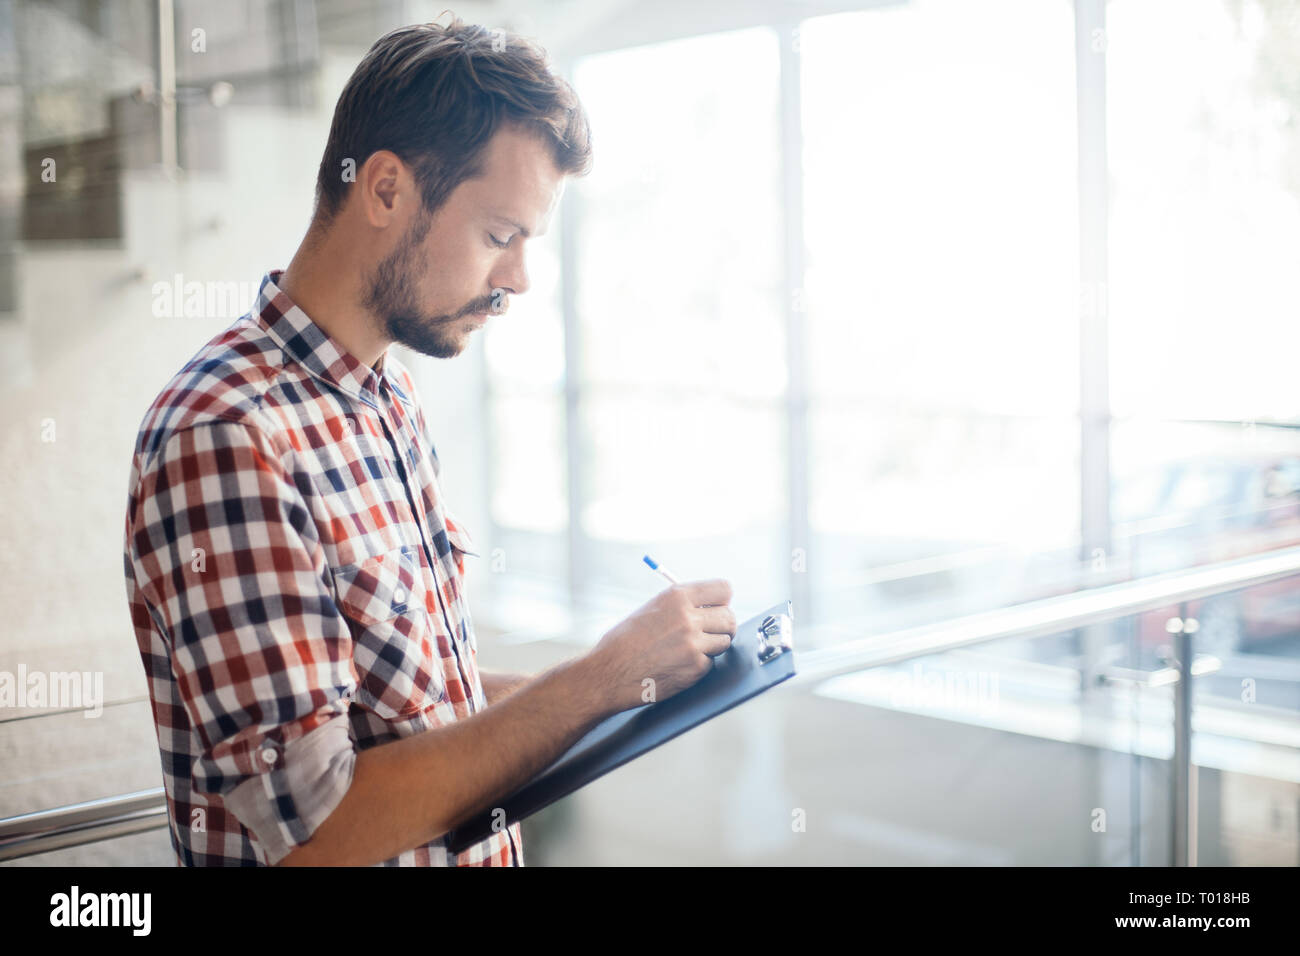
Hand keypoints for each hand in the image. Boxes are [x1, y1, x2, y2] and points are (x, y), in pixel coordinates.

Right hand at [588, 579, 736, 713]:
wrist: (609, 672)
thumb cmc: (625, 641)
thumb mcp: (653, 608)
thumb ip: (683, 604)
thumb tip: (710, 604)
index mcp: (677, 597)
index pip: (723, 589)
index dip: (723, 601)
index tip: (718, 607)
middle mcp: (688, 617)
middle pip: (730, 616)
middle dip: (723, 625)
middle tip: (711, 632)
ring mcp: (694, 644)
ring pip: (725, 640)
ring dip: (713, 645)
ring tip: (690, 648)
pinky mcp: (695, 667)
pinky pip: (711, 662)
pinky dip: (699, 664)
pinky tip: (679, 664)